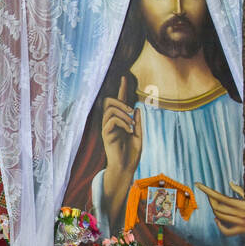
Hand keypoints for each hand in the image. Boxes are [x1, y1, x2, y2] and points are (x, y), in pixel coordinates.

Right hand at [101, 75, 142, 222]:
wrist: (126, 168)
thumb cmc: (131, 154)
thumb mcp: (138, 135)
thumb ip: (137, 122)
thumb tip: (136, 108)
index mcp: (119, 121)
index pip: (119, 101)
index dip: (122, 88)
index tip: (125, 77)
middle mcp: (111, 122)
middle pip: (108, 101)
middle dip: (120, 100)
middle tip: (131, 110)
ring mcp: (107, 128)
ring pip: (109, 109)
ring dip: (122, 112)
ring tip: (131, 122)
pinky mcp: (106, 135)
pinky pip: (111, 121)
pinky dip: (122, 122)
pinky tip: (129, 130)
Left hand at [195, 181, 244, 235]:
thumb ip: (241, 191)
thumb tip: (230, 182)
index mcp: (240, 204)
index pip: (219, 196)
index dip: (206, 190)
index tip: (197, 184)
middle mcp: (239, 214)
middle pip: (217, 207)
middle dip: (210, 200)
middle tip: (209, 195)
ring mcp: (239, 224)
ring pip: (220, 217)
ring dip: (214, 210)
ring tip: (214, 205)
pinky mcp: (241, 231)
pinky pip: (226, 231)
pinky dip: (220, 226)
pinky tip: (217, 220)